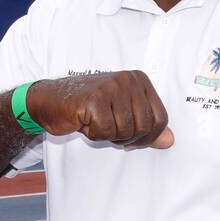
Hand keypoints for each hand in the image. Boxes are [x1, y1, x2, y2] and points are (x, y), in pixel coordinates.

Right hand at [25, 70, 173, 147]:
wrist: (50, 100)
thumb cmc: (87, 107)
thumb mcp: (122, 116)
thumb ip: (147, 127)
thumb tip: (170, 141)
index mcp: (139, 80)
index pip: (160, 118)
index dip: (148, 138)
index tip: (130, 140)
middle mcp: (128, 79)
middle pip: (145, 127)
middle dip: (127, 139)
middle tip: (108, 132)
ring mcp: (111, 87)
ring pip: (125, 131)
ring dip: (108, 136)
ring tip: (95, 123)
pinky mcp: (94, 98)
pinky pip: (105, 131)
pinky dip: (93, 135)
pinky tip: (84, 123)